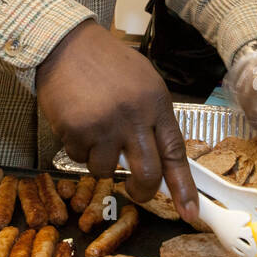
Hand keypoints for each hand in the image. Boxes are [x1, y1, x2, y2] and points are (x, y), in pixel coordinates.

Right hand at [36, 21, 199, 223]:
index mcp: (156, 104)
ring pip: (107, 171)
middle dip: (144, 191)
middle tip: (138, 191)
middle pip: (148, 174)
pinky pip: (79, 158)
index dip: (184, 187)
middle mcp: (134, 117)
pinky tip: (77, 122)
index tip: (190, 213)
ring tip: (95, 132)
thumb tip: (162, 160)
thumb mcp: (144, 82)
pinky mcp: (76, 130)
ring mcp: (104, 125)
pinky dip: (78, 148)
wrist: (66, 44)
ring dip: (101, 161)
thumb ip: (154, 118)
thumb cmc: (107, 63)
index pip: (175, 152)